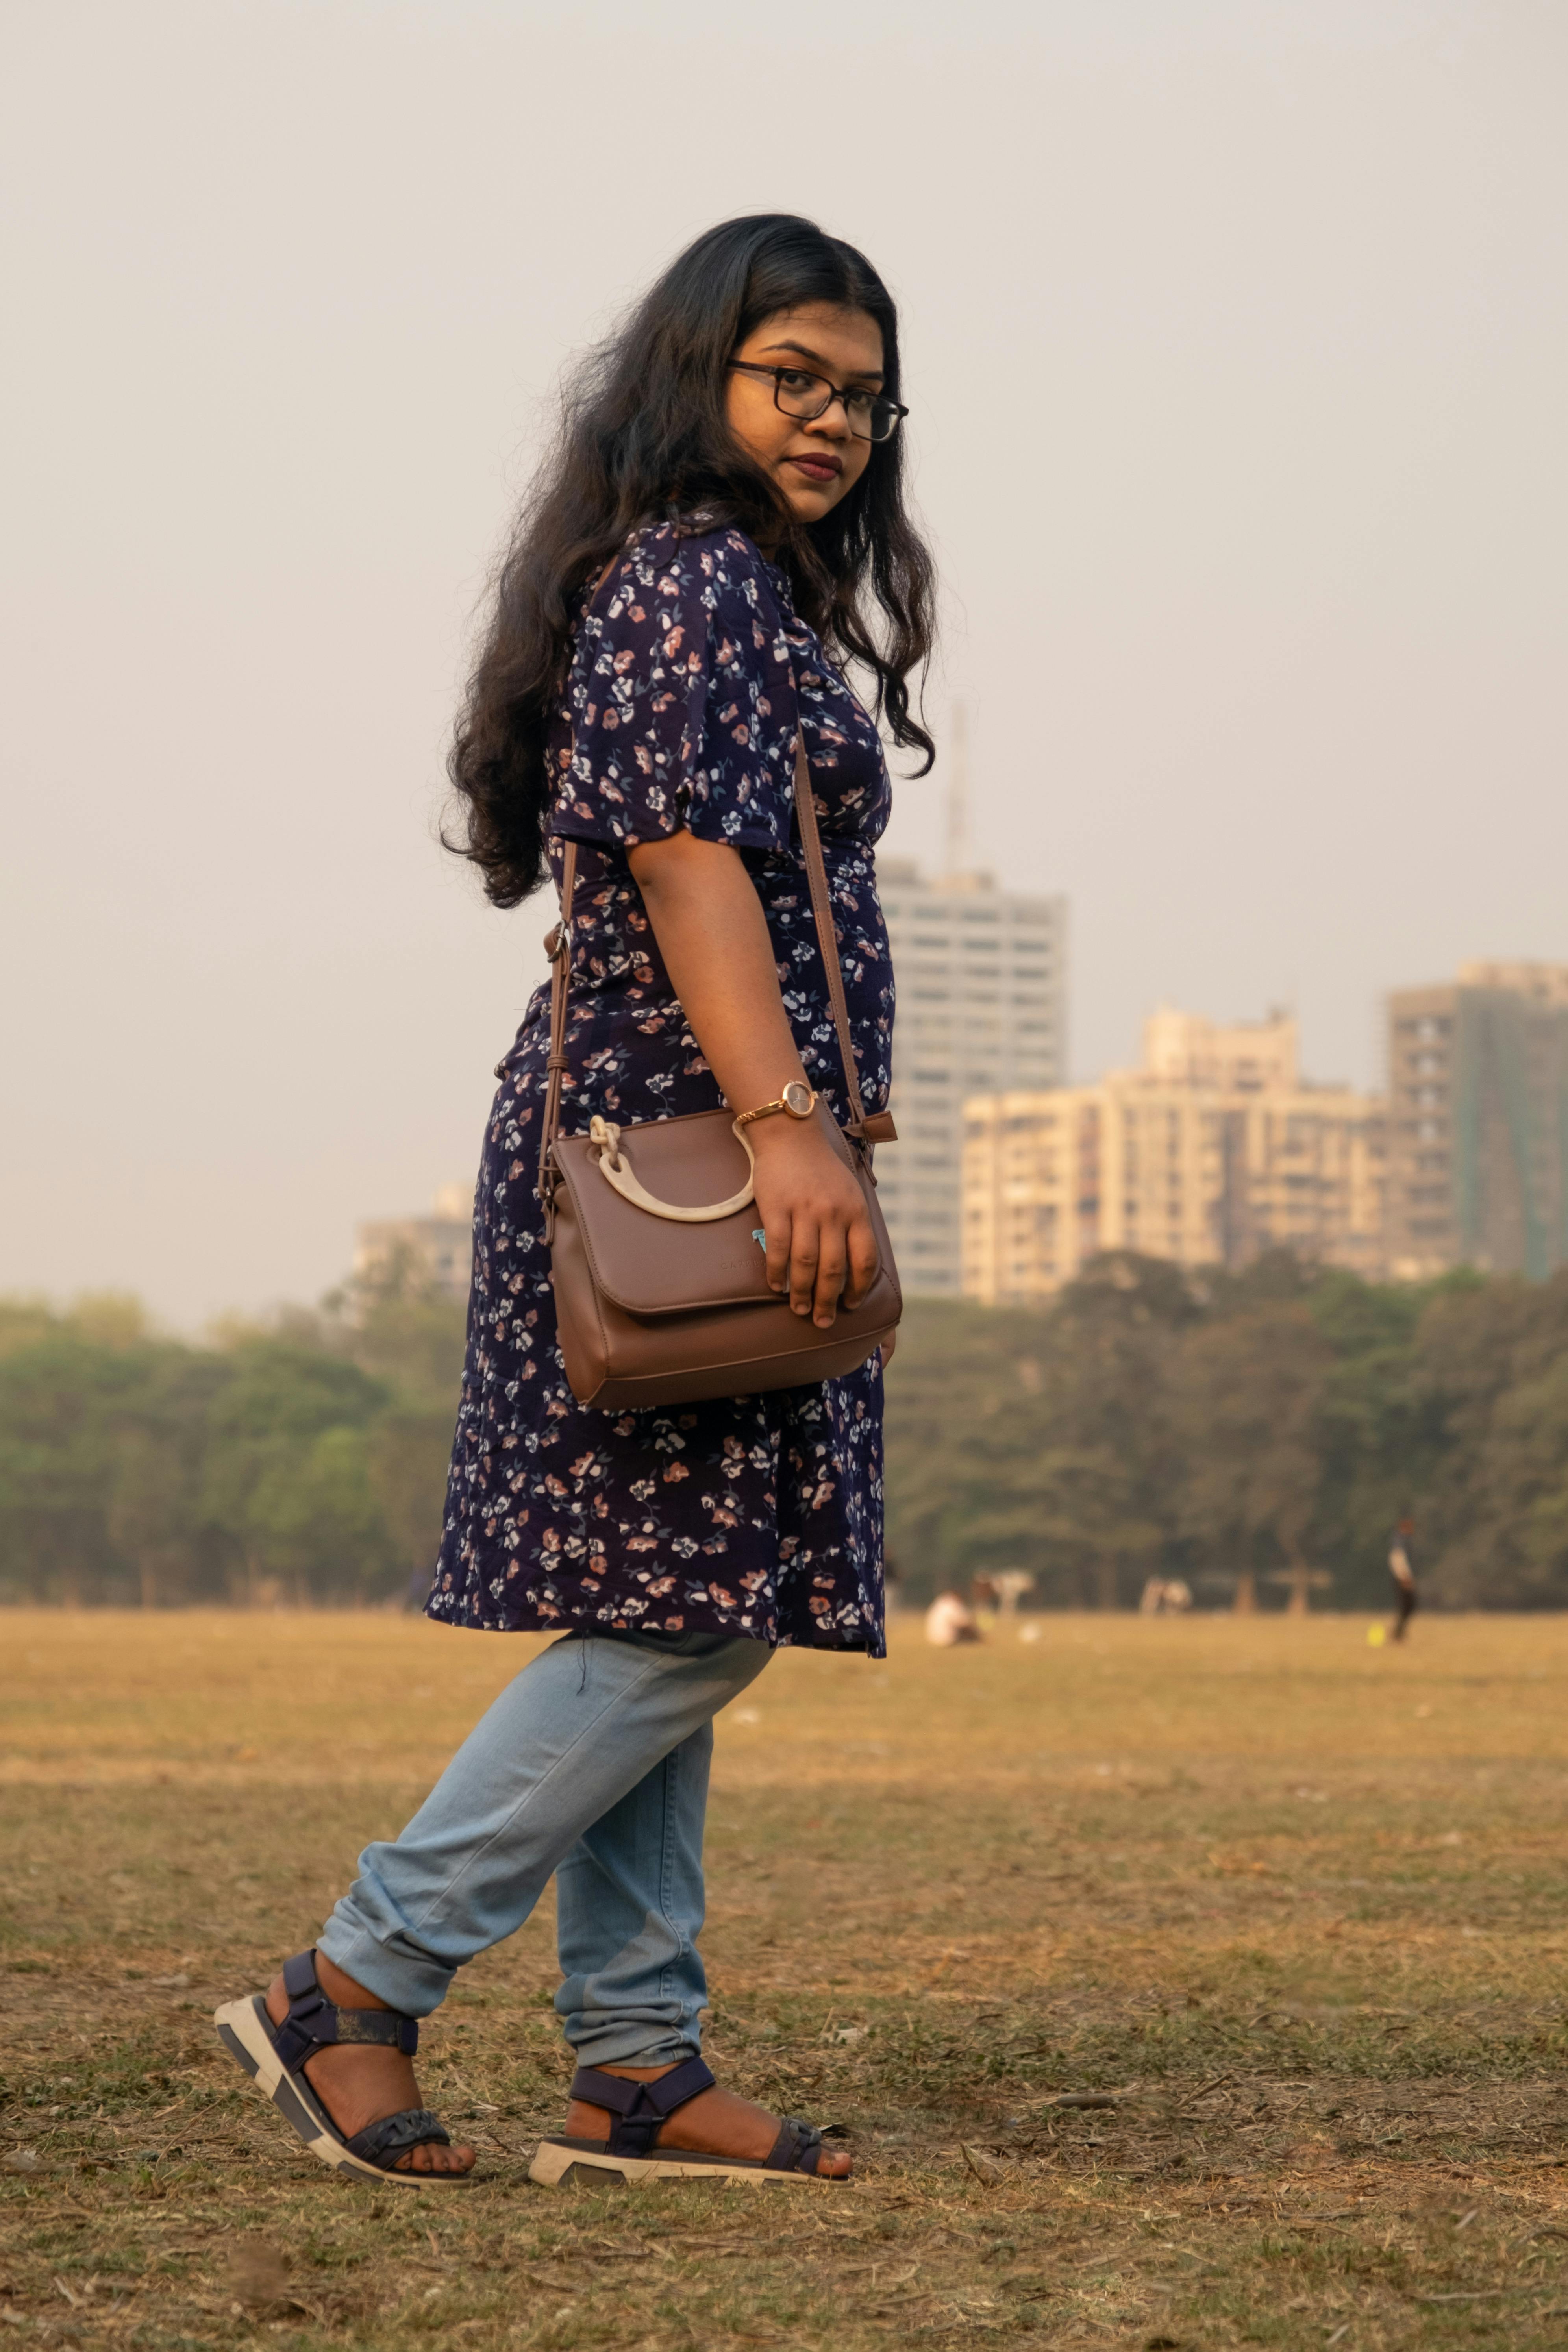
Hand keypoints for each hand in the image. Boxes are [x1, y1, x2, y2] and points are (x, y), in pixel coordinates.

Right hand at [749, 1119, 878, 1327]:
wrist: (790, 1137)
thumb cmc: (821, 1169)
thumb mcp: (850, 1192)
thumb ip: (853, 1224)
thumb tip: (853, 1266)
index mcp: (856, 1212)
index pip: (865, 1259)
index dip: (859, 1288)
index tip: (851, 1305)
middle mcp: (834, 1214)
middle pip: (834, 1269)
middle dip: (829, 1301)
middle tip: (823, 1321)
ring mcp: (805, 1211)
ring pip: (806, 1264)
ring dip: (802, 1293)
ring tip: (800, 1310)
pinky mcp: (777, 1209)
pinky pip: (777, 1249)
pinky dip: (777, 1272)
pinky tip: (777, 1286)